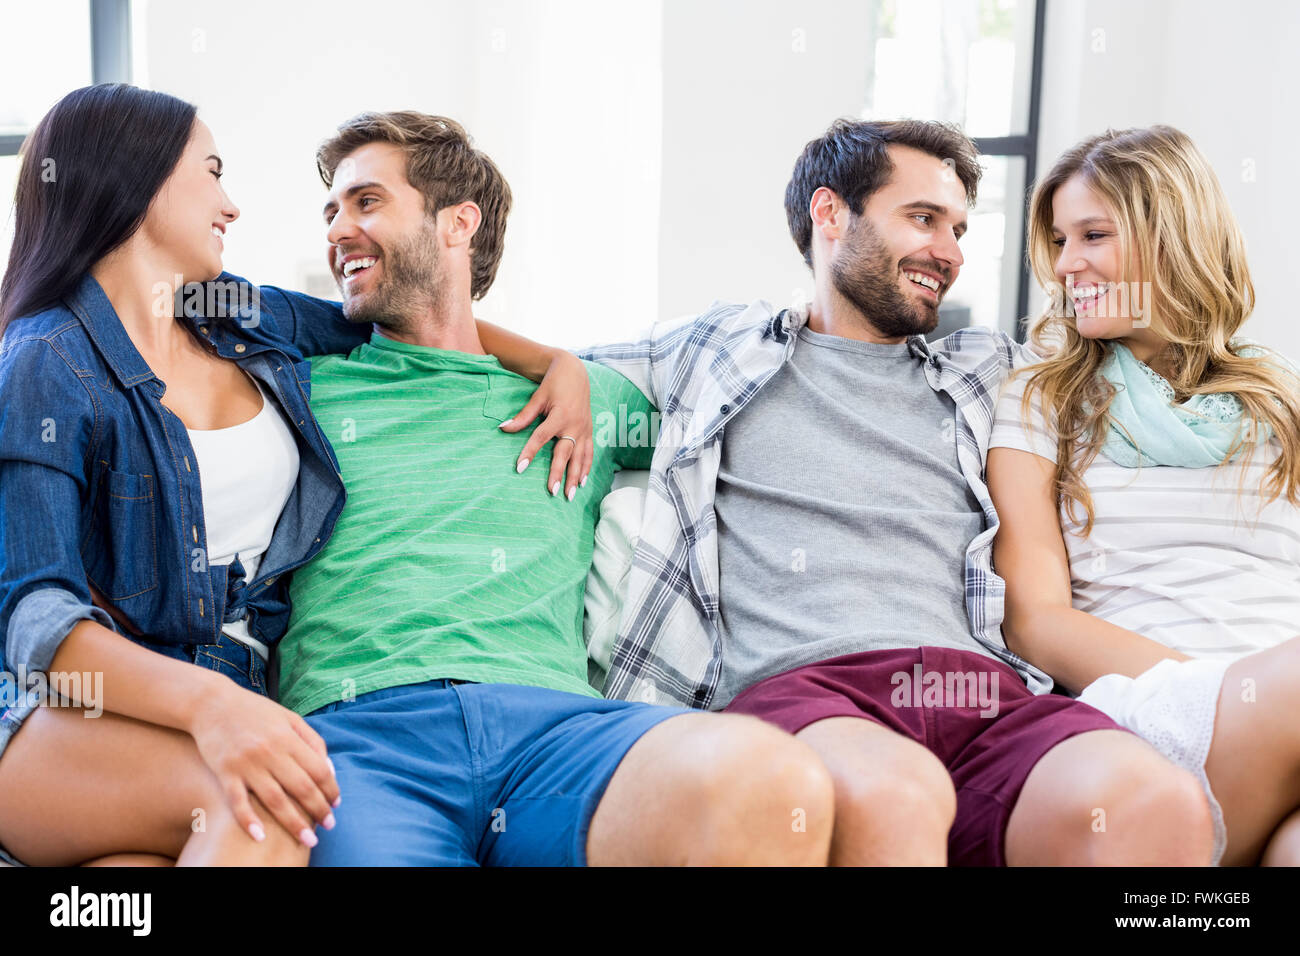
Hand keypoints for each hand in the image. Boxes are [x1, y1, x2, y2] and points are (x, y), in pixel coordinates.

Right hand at [187, 676, 340, 847]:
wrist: (211, 704)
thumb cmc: (255, 712)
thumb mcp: (290, 718)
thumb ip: (312, 741)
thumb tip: (330, 769)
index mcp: (288, 737)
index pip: (319, 770)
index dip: (331, 789)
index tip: (336, 804)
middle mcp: (270, 752)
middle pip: (302, 788)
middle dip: (319, 810)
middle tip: (328, 826)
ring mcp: (246, 764)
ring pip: (275, 800)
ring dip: (294, 823)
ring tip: (308, 839)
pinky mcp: (225, 773)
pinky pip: (238, 802)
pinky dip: (248, 821)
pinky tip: (260, 836)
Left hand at [499, 350, 593, 499]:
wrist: (575, 372)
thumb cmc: (554, 384)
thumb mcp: (537, 398)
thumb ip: (523, 416)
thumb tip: (503, 428)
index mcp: (560, 415)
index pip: (541, 438)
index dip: (529, 452)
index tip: (519, 468)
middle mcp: (574, 425)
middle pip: (564, 453)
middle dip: (558, 474)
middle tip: (551, 492)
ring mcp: (584, 429)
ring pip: (580, 457)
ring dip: (575, 477)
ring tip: (570, 495)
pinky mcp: (589, 430)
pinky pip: (589, 453)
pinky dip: (587, 468)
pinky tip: (583, 482)